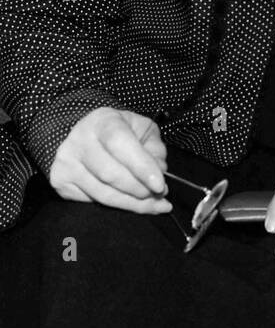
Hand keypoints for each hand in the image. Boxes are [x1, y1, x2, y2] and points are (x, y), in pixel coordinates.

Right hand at [49, 106, 170, 212]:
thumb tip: (158, 174)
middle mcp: (79, 139)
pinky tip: (132, 203)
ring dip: (132, 203)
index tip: (160, 184)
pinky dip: (118, 206)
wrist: (86, 135)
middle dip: (140, 189)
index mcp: (103, 120)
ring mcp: (66, 162)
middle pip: (110, 174)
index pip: (120, 143)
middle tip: (160, 194)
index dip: (141, 166)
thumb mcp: (143, 129)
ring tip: (153, 203)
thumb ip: (154, 149)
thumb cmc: (121, 132)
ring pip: (103, 193)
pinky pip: (93, 202)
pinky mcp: (61, 181)